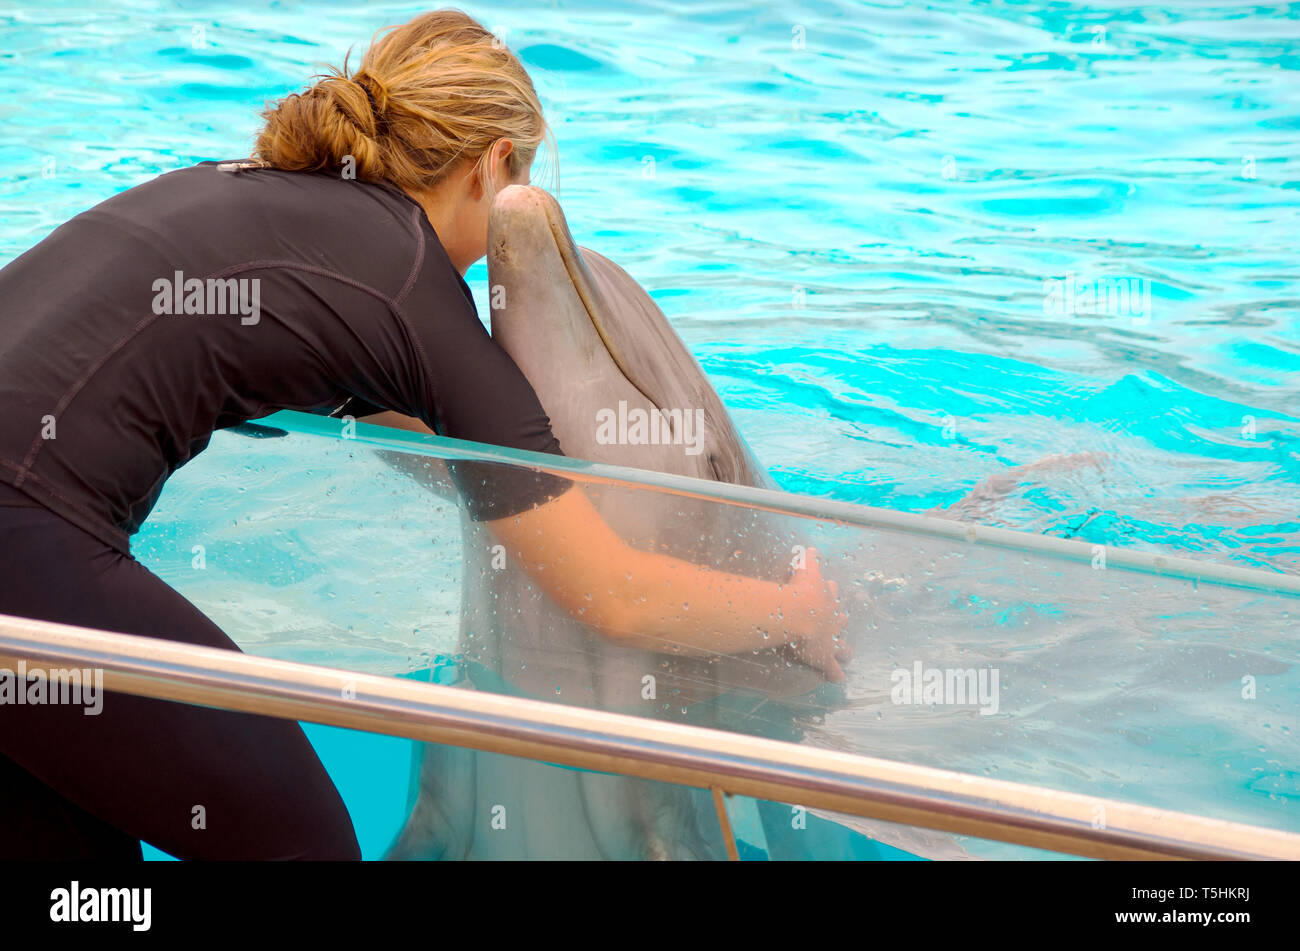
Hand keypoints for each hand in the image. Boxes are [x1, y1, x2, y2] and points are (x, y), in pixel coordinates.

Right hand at [780, 547, 851, 681]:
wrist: (799, 613)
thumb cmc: (799, 590)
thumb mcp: (805, 568)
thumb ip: (808, 558)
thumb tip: (811, 548)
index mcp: (826, 598)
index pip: (830, 592)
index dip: (828, 592)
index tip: (828, 589)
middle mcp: (833, 619)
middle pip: (841, 620)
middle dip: (840, 621)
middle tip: (839, 622)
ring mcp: (831, 640)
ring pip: (843, 647)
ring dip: (844, 650)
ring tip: (847, 653)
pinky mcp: (825, 658)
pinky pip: (833, 669)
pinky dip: (836, 674)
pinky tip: (840, 679)